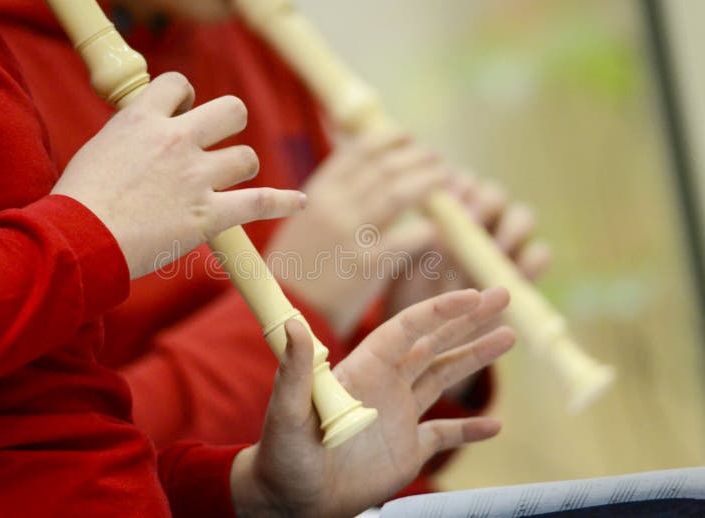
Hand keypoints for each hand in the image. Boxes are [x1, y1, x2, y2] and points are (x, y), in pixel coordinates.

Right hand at [51, 73, 305, 278]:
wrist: (79, 239)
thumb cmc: (80, 200)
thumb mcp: (100, 148)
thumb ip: (131, 135)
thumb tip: (145, 136)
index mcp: (143, 118)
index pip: (180, 84)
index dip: (185, 98)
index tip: (180, 114)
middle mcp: (176, 141)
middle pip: (232, 111)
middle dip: (229, 123)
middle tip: (215, 142)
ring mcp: (196, 177)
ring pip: (245, 157)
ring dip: (239, 168)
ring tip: (226, 182)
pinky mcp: (209, 215)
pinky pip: (260, 201)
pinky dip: (284, 202)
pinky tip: (299, 202)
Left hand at [231, 287, 513, 516]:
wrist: (293, 500)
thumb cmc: (284, 455)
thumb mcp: (288, 411)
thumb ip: (296, 369)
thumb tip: (292, 324)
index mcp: (364, 370)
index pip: (408, 329)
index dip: (441, 311)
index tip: (473, 296)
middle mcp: (386, 385)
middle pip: (434, 343)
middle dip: (468, 319)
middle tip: (502, 296)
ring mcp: (399, 416)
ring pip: (444, 378)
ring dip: (474, 357)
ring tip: (508, 336)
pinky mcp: (407, 450)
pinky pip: (445, 435)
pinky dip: (469, 430)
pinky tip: (494, 426)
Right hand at [266, 132, 443, 336]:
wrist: (285, 312)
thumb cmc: (294, 270)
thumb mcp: (302, 222)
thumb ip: (329, 199)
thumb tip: (357, 175)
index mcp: (317, 193)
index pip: (358, 150)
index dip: (388, 139)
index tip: (408, 137)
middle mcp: (333, 206)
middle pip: (384, 167)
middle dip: (416, 157)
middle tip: (435, 157)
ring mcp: (350, 234)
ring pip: (398, 193)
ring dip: (427, 181)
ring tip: (445, 177)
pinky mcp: (366, 265)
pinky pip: (407, 237)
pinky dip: (426, 229)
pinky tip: (439, 228)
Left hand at [385, 167, 550, 317]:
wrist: (430, 336)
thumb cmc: (410, 293)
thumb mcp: (407, 269)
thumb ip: (419, 245)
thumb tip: (434, 228)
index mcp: (450, 209)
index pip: (462, 182)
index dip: (458, 186)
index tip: (448, 199)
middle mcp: (483, 219)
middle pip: (495, 194)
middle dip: (485, 203)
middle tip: (471, 221)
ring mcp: (508, 242)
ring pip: (523, 216)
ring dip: (510, 228)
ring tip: (493, 250)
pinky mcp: (526, 270)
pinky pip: (539, 254)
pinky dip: (530, 260)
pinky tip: (514, 274)